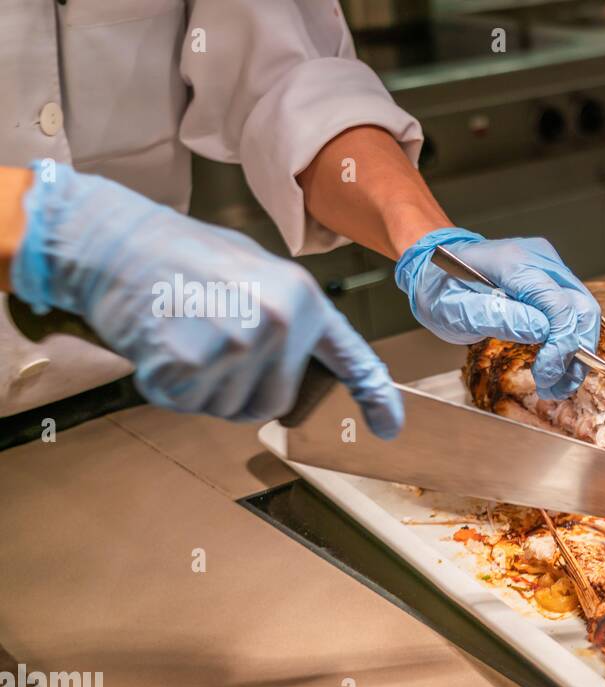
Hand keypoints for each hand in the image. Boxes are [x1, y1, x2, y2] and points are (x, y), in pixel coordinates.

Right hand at [10, 163, 402, 437]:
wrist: (113, 239)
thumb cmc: (182, 254)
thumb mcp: (257, 273)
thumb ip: (288, 320)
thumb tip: (300, 367)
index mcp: (302, 299)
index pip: (350, 359)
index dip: (374, 397)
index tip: (390, 427)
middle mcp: (277, 324)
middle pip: (276, 402)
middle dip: (244, 387)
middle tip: (211, 342)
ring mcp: (233, 347)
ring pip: (231, 408)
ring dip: (206, 388)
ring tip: (186, 334)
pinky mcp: (188, 366)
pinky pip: (188, 403)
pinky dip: (169, 385)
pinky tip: (161, 343)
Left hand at [395, 227, 599, 400]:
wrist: (435, 268)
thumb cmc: (440, 287)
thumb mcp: (455, 309)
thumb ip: (497, 316)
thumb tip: (541, 331)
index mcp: (514, 261)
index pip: (559, 304)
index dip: (560, 344)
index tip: (544, 374)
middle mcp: (540, 260)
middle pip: (582, 308)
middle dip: (575, 353)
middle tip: (553, 386)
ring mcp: (550, 269)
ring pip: (584, 314)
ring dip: (577, 355)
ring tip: (556, 386)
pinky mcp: (552, 282)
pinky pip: (574, 314)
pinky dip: (570, 346)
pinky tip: (557, 370)